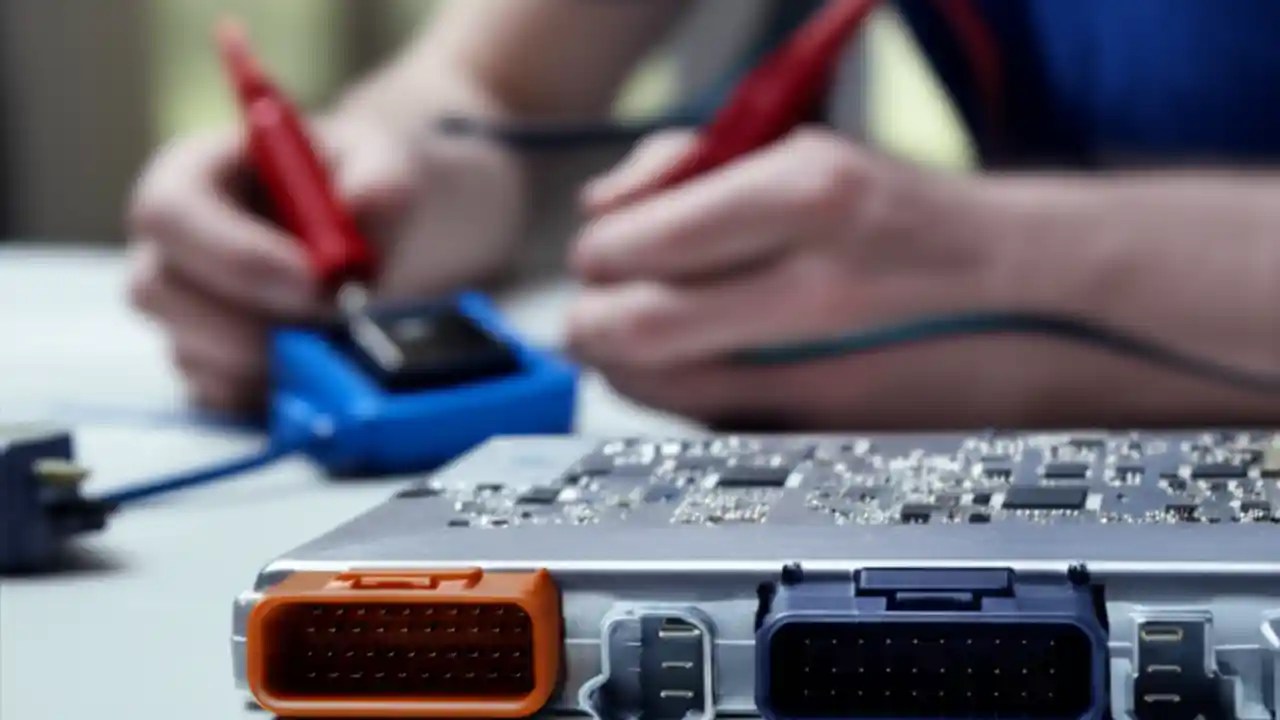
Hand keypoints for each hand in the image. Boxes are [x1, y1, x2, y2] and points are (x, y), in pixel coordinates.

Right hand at [127, 116, 522, 413]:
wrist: (389, 231)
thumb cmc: (367, 182)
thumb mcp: (386, 160)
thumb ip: (379, 179)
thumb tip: (363, 206)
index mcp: (194, 172)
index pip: (170, 213)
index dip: (233, 256)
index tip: (313, 282)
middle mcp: (173, 245)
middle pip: (158, 291)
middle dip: (247, 322)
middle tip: (332, 324)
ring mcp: (186, 310)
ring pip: (189, 351)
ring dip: (267, 359)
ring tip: (340, 340)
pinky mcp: (213, 362)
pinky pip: (219, 394)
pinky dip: (272, 392)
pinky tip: (324, 368)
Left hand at [567, 127, 1021, 428]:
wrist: (1020, 278)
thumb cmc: (898, 207)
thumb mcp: (799, 150)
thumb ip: (689, 167)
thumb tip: (603, 207)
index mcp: (805, 193)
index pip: (643, 243)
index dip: (596, 254)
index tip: (594, 250)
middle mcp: (814, 284)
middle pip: (637, 327)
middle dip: (588, 319)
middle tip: (586, 308)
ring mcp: (825, 362)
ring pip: (659, 384)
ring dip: (618, 359)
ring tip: (622, 332)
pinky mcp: (824, 418)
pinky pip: (703, 413)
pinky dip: (668, 387)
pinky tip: (683, 359)